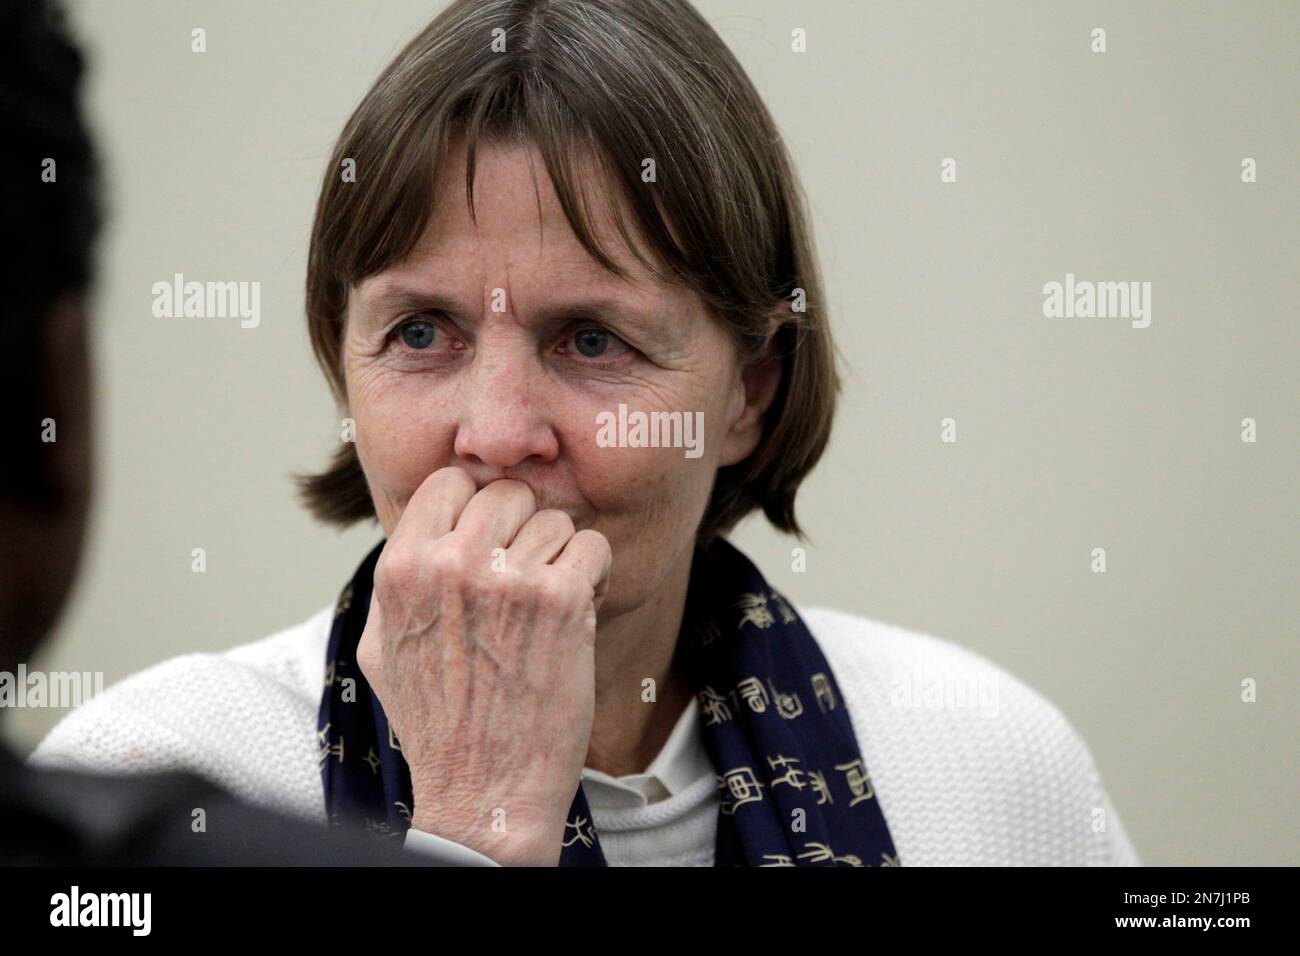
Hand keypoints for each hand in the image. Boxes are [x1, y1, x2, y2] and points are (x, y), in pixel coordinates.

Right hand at [356, 466, 611, 865]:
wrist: (484, 793)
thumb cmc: (435, 726)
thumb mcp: (381, 649)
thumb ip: (396, 582)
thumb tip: (419, 533)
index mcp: (402, 568)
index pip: (449, 482)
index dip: (476, 508)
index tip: (490, 543)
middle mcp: (452, 564)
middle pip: (507, 494)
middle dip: (523, 532)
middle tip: (526, 580)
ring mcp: (509, 580)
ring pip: (555, 520)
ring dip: (560, 560)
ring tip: (547, 609)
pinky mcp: (562, 601)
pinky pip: (593, 547)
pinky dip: (594, 577)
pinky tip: (576, 615)